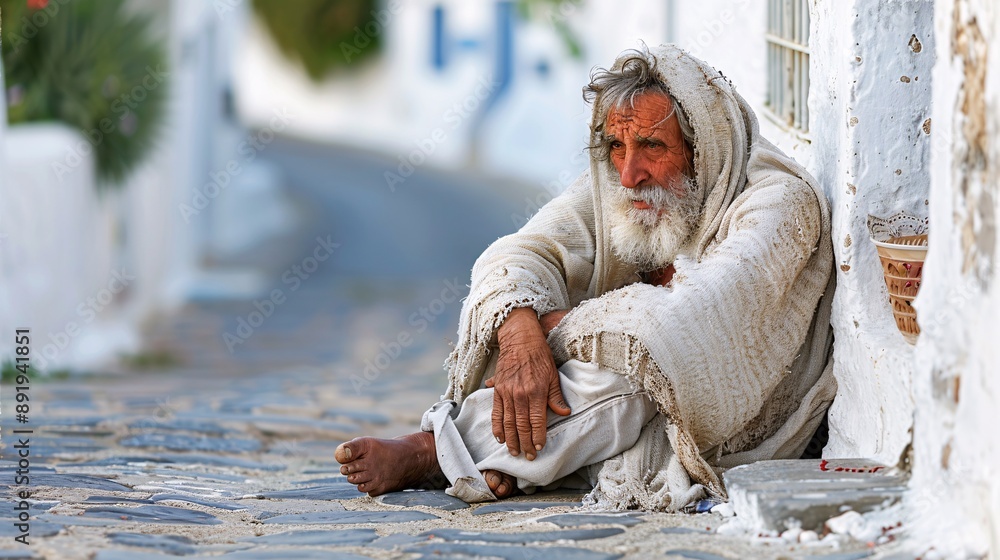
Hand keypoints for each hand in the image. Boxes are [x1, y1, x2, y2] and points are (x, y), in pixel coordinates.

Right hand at [486, 308, 571, 459]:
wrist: (519, 339)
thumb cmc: (539, 355)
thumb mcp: (553, 374)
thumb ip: (556, 396)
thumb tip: (564, 413)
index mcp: (536, 391)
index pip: (537, 421)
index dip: (538, 437)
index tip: (539, 448)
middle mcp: (520, 394)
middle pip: (521, 425)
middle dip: (525, 443)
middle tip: (528, 456)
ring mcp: (506, 393)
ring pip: (508, 422)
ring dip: (511, 439)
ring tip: (514, 452)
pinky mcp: (497, 390)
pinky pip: (496, 412)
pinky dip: (497, 426)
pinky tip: (499, 437)